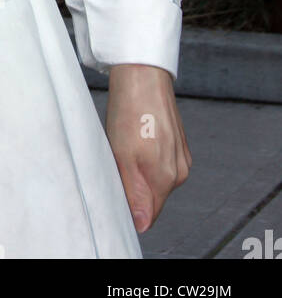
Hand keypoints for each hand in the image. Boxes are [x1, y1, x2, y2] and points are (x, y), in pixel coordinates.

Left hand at [105, 63, 191, 233]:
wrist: (143, 74)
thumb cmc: (130, 111)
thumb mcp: (123, 156)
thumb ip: (134, 193)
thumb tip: (141, 224)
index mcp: (166, 178)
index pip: (149, 214)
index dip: (130, 207)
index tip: (115, 189)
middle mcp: (179, 172)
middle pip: (152, 196)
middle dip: (133, 187)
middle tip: (116, 162)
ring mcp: (181, 157)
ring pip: (155, 178)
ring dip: (139, 170)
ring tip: (125, 146)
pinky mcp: (178, 143)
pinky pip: (160, 162)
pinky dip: (146, 156)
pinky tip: (136, 138)